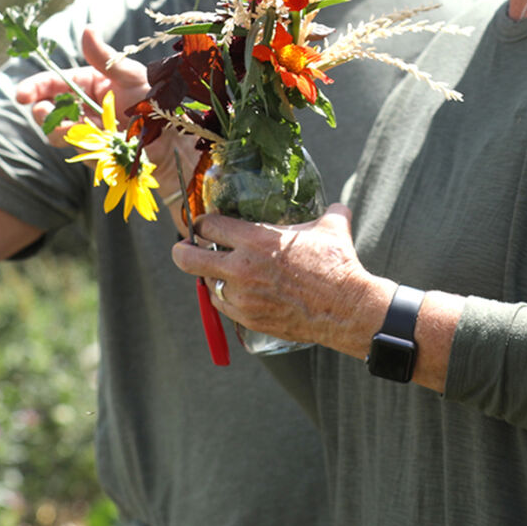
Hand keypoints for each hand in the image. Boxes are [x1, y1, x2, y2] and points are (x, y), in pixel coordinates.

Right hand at [16, 28, 202, 230]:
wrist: (177, 142)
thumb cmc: (159, 102)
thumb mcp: (132, 76)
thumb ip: (105, 58)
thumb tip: (86, 28)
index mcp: (91, 83)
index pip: (55, 83)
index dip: (35, 87)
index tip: (21, 95)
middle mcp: (85, 106)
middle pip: (48, 109)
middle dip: (42, 111)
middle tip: (41, 113)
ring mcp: (89, 131)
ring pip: (57, 132)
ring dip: (59, 130)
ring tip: (75, 130)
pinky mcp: (95, 154)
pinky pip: (77, 150)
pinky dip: (81, 146)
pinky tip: (98, 143)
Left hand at [171, 203, 386, 354]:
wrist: (345, 309)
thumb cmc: (337, 265)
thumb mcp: (331, 228)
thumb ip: (328, 212)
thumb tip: (337, 207)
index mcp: (256, 240)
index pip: (208, 227)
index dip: (202, 223)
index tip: (204, 224)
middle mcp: (242, 268)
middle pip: (188, 258)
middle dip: (182, 250)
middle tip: (184, 247)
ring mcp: (243, 296)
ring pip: (206, 284)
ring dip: (209, 275)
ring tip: (217, 270)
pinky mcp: (249, 318)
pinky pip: (222, 305)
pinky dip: (223, 296)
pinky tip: (232, 291)